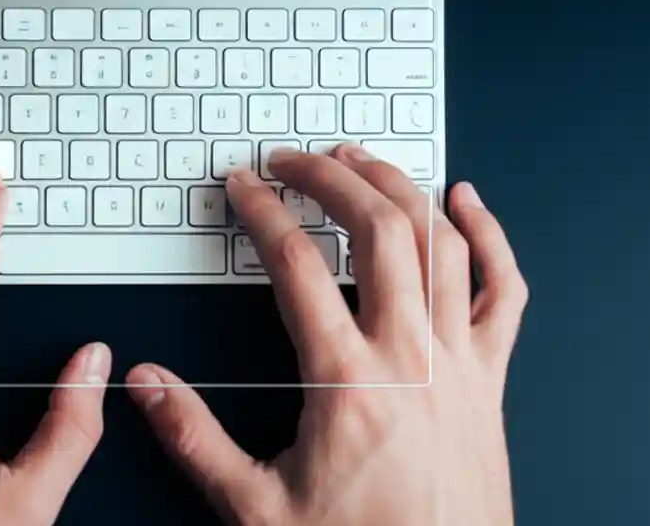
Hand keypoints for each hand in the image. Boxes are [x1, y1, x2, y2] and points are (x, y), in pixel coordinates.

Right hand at [125, 144, 527, 525]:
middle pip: (377, 230)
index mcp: (348, 382)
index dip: (263, 212)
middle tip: (296, 159)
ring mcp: (460, 361)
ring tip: (360, 161)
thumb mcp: (257, 507)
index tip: (243, 186)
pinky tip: (466, 202)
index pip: (296, 266)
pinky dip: (489, 236)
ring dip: (399, 189)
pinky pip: (504, 288)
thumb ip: (195, 438)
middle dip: (332, 177)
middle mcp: (411, 357)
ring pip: (439, 243)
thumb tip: (145, 383)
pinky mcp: (491, 377)